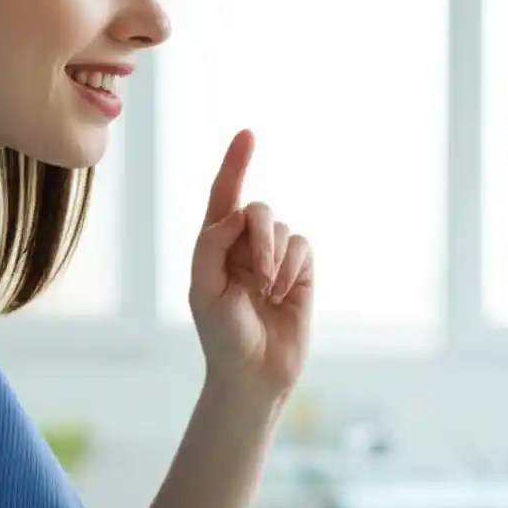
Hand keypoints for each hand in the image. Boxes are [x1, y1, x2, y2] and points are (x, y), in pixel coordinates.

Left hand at [188, 129, 313, 397]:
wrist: (254, 373)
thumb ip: (213, 244)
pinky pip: (303, 248)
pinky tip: (284, 295)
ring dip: (275, 262)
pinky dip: (293, 269)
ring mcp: (276, 259)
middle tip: (258, 277)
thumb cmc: (222, 335)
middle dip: (261, 238)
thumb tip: (241, 213)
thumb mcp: (204, 288)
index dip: (235, 163)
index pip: (225, 195)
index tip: (248, 134)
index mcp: (215, 245)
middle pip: (260, 210)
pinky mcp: (301, 273)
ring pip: (284, 231)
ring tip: (269, 295)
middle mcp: (246, 246)